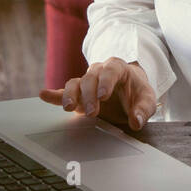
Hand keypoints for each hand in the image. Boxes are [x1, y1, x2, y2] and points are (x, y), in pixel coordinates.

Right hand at [38, 57, 156, 130]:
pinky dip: (54, 94)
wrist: (129, 89)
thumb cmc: (137, 91)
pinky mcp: (79, 94)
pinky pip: (64, 91)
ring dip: (71, 95)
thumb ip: (143, 110)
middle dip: (90, 95)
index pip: (110, 70)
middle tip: (93, 112)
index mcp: (117, 68)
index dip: (106, 82)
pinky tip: (44, 95)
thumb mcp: (147, 99)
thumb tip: (136, 122)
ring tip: (69, 108)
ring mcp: (87, 82)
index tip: (104, 96)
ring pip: (75, 83)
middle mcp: (99, 72)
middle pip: (90, 78)